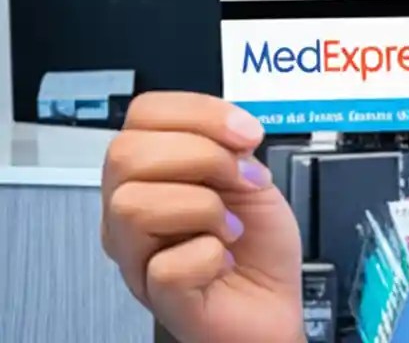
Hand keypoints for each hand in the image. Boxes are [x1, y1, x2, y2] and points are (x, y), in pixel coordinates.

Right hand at [102, 93, 303, 342]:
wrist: (274, 303)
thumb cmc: (257, 247)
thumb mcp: (252, 179)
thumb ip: (232, 148)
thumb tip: (227, 130)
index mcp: (151, 172)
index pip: (144, 113)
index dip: (201, 112)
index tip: (248, 134)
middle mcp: (130, 209)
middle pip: (126, 152)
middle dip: (203, 156)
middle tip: (242, 181)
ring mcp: (135, 253)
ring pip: (132, 204)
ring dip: (203, 208)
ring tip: (229, 227)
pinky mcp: (155, 294)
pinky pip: (166, 265)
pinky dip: (210, 256)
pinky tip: (221, 260)